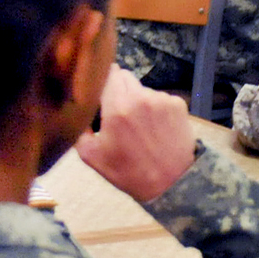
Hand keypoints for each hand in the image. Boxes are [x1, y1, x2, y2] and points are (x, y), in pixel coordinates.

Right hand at [76, 67, 199, 202]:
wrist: (172, 183)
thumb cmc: (128, 172)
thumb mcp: (91, 156)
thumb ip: (80, 127)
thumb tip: (79, 108)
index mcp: (118, 108)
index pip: (107, 74)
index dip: (102, 82)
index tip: (100, 94)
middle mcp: (141, 97)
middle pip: (125, 77)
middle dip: (118, 90)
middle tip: (117, 112)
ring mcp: (162, 99)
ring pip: (143, 89)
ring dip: (137, 100)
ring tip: (139, 126)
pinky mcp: (179, 104)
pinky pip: (160, 98)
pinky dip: (155, 108)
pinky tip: (155, 128)